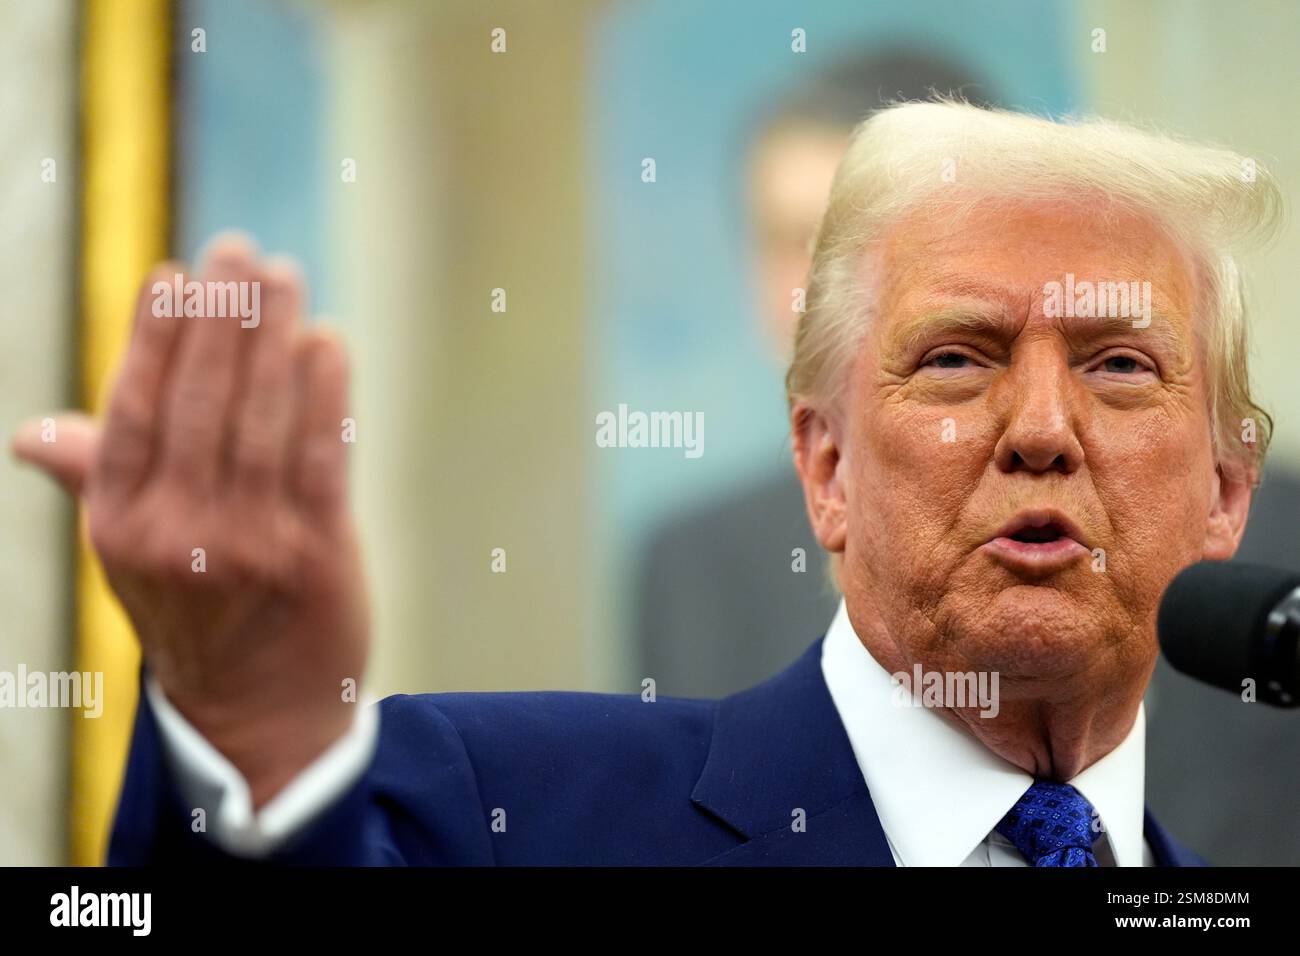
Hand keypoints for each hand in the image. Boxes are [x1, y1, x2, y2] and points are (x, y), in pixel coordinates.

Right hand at [13, 234, 370, 807]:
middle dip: (222, 317)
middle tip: (242, 250)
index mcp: (119, 523)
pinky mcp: (315, 555)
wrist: (258, 715)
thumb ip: (98, 481)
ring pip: (261, 419)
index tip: (174, 273)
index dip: (153, 337)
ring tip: (284, 275)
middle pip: (200, 402)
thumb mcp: (127, 556)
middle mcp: (176, 532)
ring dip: (274, 338)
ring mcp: (248, 545)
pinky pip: (318, 458)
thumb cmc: (195, 613)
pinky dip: (325, 396)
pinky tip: (328, 342)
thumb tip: (33, 432)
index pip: (132, 411)